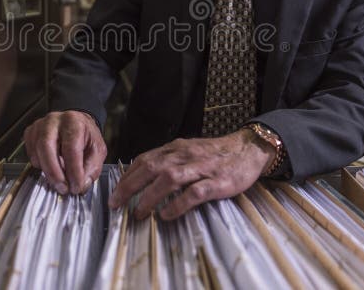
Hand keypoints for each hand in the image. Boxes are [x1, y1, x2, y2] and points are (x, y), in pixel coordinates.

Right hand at [23, 110, 106, 194]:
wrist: (76, 123)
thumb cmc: (86, 136)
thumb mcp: (97, 151)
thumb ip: (91, 168)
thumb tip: (81, 185)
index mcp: (74, 122)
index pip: (71, 148)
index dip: (73, 171)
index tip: (76, 187)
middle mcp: (54, 120)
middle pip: (46, 146)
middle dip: (54, 172)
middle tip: (62, 188)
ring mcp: (40, 125)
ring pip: (36, 150)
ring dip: (47, 170)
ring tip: (58, 181)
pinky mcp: (31, 132)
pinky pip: (30, 152)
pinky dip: (38, 164)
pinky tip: (49, 167)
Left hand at [108, 129, 276, 219]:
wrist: (248, 149)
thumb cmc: (217, 154)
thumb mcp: (189, 150)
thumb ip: (170, 160)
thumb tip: (144, 176)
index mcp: (176, 148)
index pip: (144, 159)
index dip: (127, 176)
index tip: (115, 192)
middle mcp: (185, 155)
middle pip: (150, 167)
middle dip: (129, 186)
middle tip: (116, 204)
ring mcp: (201, 168)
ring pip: (169, 179)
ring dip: (150, 196)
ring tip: (139, 213)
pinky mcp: (217, 182)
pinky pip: (194, 193)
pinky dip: (178, 204)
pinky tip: (167, 215)